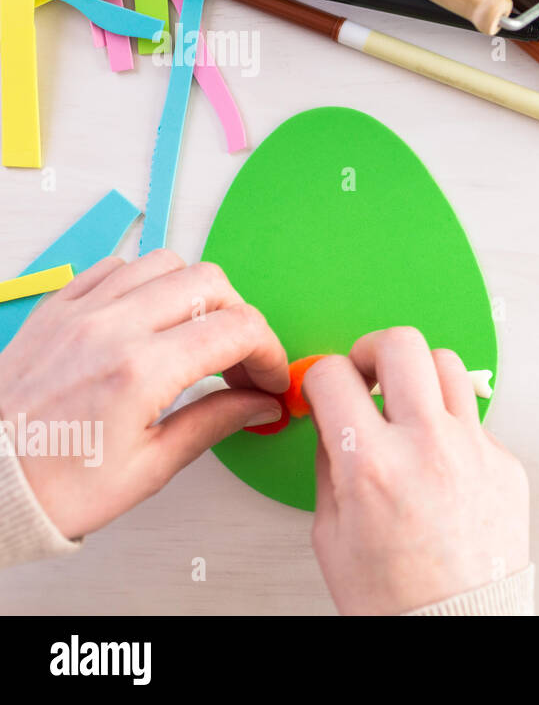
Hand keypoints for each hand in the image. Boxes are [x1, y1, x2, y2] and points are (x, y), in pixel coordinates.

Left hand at [0, 250, 287, 538]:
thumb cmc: (54, 487)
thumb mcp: (148, 469)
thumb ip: (213, 423)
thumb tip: (258, 404)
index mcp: (141, 371)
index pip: (238, 330)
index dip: (269, 353)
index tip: (269, 379)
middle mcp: (112, 328)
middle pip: (209, 283)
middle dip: (240, 317)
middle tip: (238, 360)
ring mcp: (81, 311)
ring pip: (166, 263)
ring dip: (195, 294)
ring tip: (195, 335)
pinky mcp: (56, 307)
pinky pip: (117, 267)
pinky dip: (146, 284)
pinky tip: (149, 321)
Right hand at [306, 328, 528, 614]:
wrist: (457, 629)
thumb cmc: (393, 597)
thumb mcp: (330, 533)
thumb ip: (330, 463)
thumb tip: (331, 417)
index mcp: (372, 464)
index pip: (334, 374)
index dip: (318, 375)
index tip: (323, 388)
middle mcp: (428, 445)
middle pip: (401, 343)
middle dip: (371, 349)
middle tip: (365, 372)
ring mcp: (474, 449)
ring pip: (447, 363)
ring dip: (417, 375)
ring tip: (405, 403)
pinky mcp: (506, 462)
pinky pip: (474, 417)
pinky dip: (450, 424)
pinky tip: (438, 455)